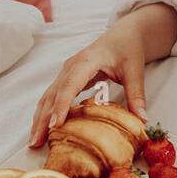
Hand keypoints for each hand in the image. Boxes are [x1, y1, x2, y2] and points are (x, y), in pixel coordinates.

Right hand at [29, 30, 146, 147]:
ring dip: (40, 118)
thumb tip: (142, 120)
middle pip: (53, 94)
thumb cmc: (128, 49)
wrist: (124, 34)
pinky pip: (52, 97)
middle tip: (36, 143)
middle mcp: (71, 65)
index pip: (70, 85)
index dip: (62, 105)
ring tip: (34, 142)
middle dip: (43, 118)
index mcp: (87, 60)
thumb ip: (137, 95)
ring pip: (48, 96)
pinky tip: (43, 129)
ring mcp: (66, 71)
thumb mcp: (135, 71)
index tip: (55, 125)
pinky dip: (45, 113)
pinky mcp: (67, 78)